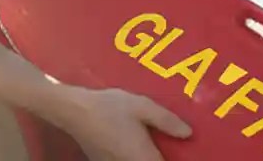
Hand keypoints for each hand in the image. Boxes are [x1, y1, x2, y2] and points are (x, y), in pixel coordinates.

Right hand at [51, 85, 191, 160]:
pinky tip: (132, 145)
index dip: (176, 160)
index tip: (182, 154)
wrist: (73, 110)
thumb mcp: (142, 106)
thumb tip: (188, 134)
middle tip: (168, 147)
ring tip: (148, 143)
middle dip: (159, 157)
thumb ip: (166, 121)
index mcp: (144, 159)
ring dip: (145, 157)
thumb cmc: (110, 107)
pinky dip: (132, 157)